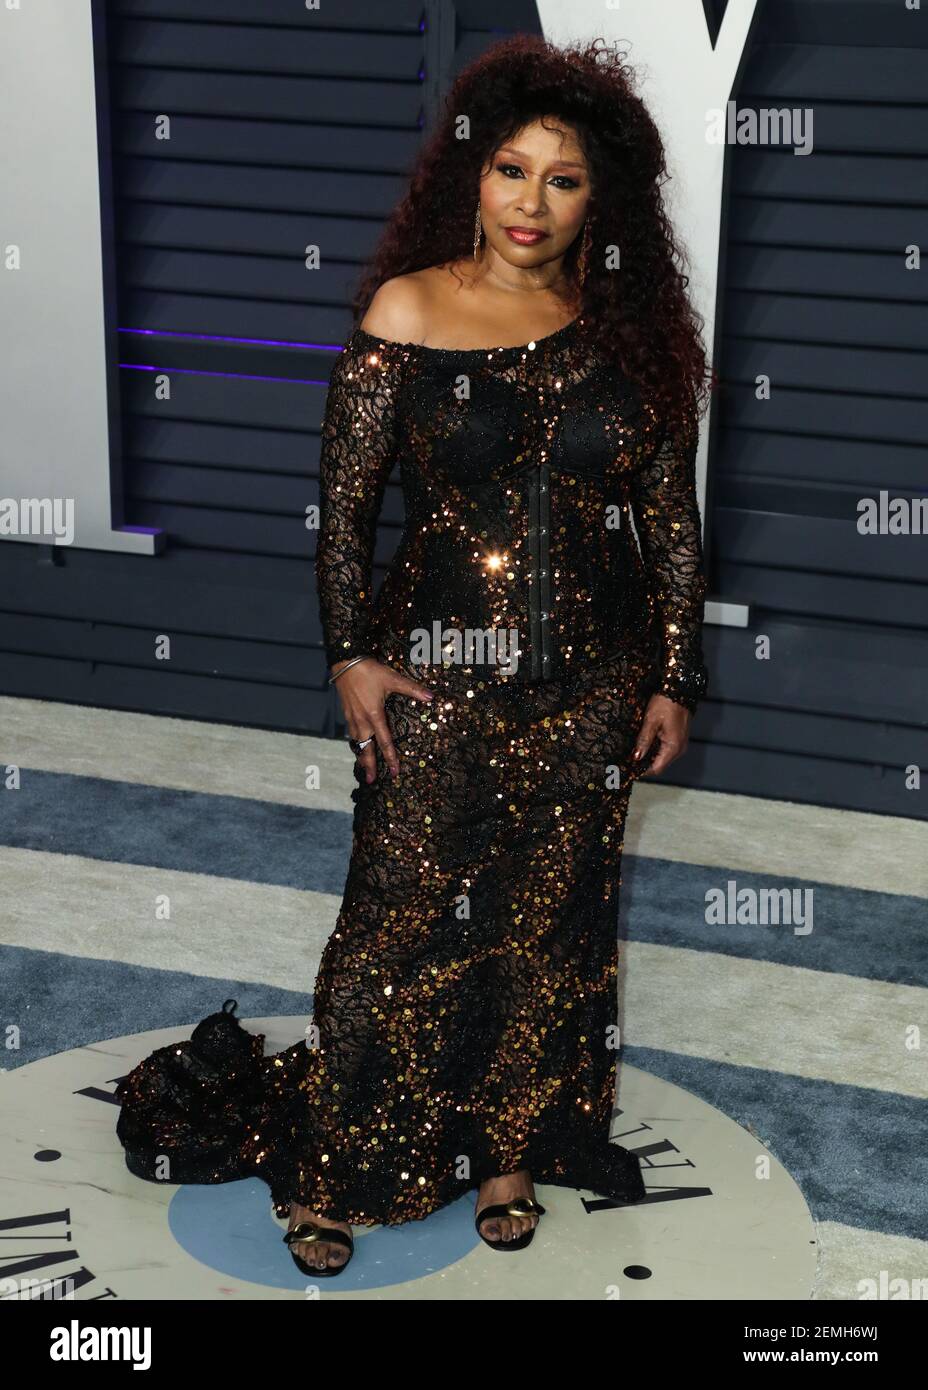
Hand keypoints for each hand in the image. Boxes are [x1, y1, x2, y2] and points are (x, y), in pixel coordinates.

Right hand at [330, 658, 433, 782]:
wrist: (345, 663)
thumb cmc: (369, 671)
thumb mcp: (392, 679)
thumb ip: (412, 689)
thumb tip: (431, 696)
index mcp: (374, 716)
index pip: (384, 742)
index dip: (390, 758)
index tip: (394, 772)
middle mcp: (362, 721)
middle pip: (365, 749)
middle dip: (368, 766)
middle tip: (371, 781)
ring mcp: (352, 718)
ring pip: (357, 743)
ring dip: (361, 756)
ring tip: (364, 767)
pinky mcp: (347, 713)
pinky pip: (351, 734)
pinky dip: (355, 744)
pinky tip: (357, 745)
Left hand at [631, 693, 690, 776]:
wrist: (680, 689)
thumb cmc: (666, 703)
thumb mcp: (651, 721)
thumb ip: (644, 741)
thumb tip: (636, 757)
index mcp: (673, 747)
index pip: (656, 768)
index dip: (642, 770)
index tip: (628, 768)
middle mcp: (679, 749)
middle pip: (659, 764)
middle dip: (644, 764)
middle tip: (627, 760)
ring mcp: (680, 744)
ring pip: (662, 757)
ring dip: (648, 756)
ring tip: (633, 752)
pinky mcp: (678, 738)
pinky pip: (665, 749)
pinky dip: (654, 749)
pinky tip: (644, 744)